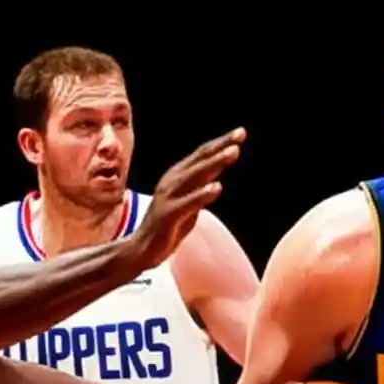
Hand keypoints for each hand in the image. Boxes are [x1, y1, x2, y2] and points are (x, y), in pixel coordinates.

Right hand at [127, 128, 245, 267]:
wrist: (142, 250)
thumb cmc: (169, 225)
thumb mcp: (191, 200)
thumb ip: (202, 184)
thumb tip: (219, 169)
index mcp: (178, 176)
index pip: (202, 155)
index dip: (221, 143)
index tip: (241, 132)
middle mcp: (172, 181)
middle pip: (200, 159)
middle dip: (221, 146)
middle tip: (240, 134)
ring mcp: (169, 196)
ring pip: (195, 175)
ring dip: (215, 162)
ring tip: (234, 152)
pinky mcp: (168, 215)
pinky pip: (188, 202)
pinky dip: (202, 194)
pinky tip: (217, 187)